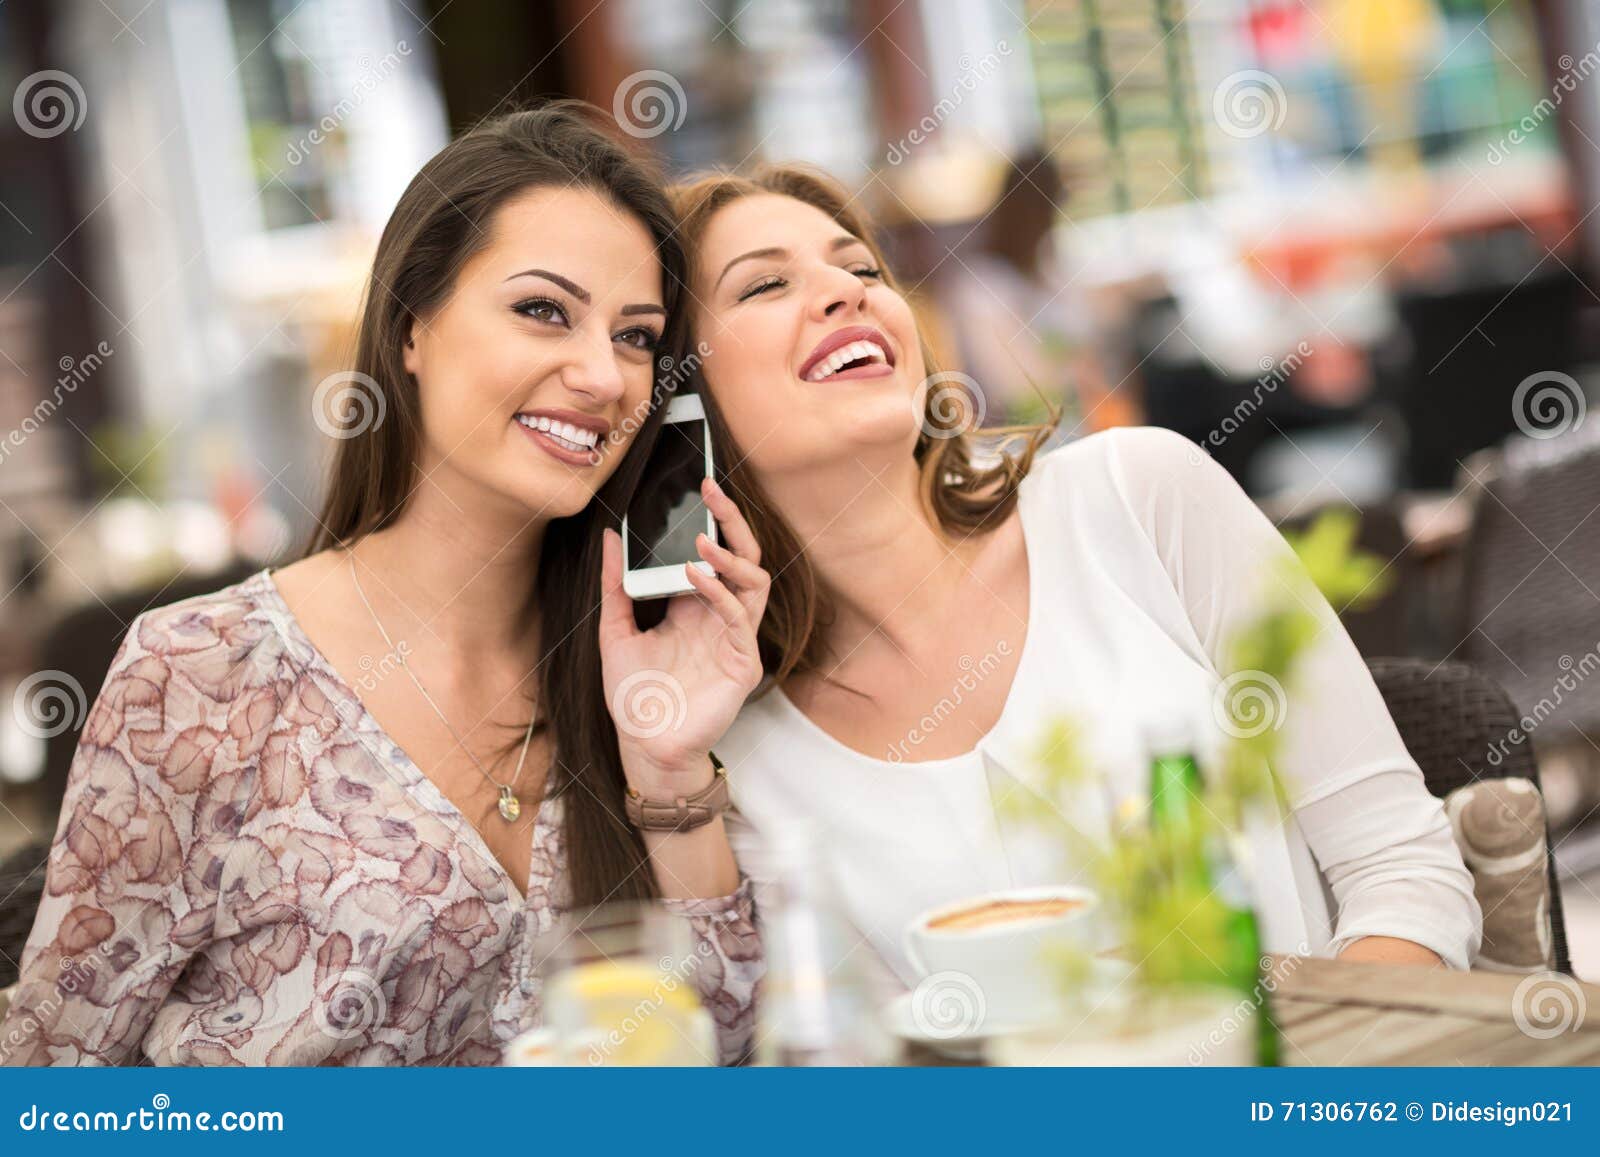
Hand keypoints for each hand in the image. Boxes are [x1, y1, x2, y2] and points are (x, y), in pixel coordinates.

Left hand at [599, 477, 769, 797]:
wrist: (644, 745)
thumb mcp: (614, 631)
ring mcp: (737, 640)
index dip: (714, 519)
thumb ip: (615, 585)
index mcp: (696, 606)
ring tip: (702, 539)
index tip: (698, 486)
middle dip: (733, 521)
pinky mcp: (744, 665)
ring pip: (755, 582)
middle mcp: (721, 618)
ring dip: (732, 556)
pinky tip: (697, 577)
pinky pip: (741, 620)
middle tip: (712, 489)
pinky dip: (721, 593)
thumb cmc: (634, 694)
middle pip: (745, 557)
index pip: (717, 552)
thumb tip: (609, 536)